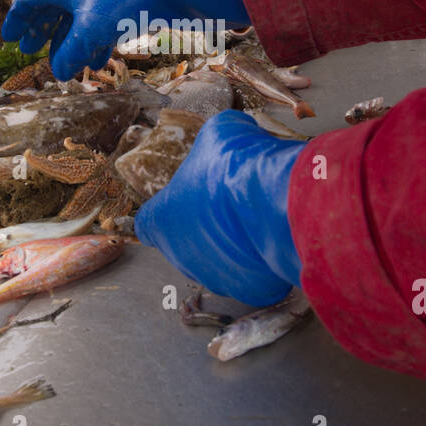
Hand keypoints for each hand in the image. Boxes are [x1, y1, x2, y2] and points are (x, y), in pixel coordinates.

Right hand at [1, 0, 249, 80]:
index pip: (30, 0)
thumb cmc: (125, 1)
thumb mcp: (90, 31)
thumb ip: (70, 53)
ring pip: (76, 21)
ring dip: (67, 44)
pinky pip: (98, 27)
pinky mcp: (123, 8)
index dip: (17, 19)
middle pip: (52, 10)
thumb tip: (58, 73)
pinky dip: (91, 44)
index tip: (9, 39)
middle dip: (41, 33)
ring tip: (63, 68)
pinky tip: (94, 62)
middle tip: (30, 53)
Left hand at [135, 110, 303, 306]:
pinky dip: (262, 260)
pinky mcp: (249, 290)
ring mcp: (214, 277)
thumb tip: (227, 144)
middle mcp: (181, 256)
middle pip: (187, 243)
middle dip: (205, 226)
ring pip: (221, 261)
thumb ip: (212, 146)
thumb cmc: (235, 166)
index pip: (148, 224)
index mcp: (162, 220)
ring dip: (232, 245)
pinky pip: (253, 273)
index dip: (166, 212)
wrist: (278, 202)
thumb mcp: (217, 135)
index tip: (184, 202)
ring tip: (255, 218)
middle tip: (230, 204)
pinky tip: (274, 237)